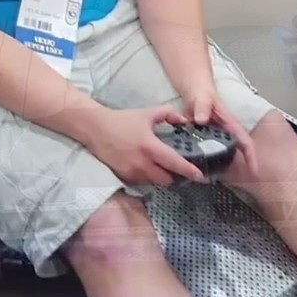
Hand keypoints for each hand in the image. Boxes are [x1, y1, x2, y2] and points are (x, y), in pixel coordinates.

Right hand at [83, 106, 205, 186]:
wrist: (96, 128)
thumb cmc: (123, 120)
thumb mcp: (148, 113)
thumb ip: (168, 114)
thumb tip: (184, 120)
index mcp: (151, 147)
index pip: (175, 164)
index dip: (189, 171)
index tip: (200, 176)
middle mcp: (142, 163)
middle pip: (166, 180)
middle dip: (174, 176)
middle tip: (177, 169)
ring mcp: (132, 172)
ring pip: (154, 183)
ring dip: (160, 178)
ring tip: (161, 167)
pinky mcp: (123, 177)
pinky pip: (141, 183)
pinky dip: (147, 178)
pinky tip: (146, 167)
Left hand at [182, 85, 257, 175]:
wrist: (194, 92)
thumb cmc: (203, 93)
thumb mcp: (203, 98)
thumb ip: (202, 107)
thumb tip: (202, 119)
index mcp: (230, 125)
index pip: (245, 142)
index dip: (251, 157)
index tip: (254, 171)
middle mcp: (226, 133)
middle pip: (236, 153)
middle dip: (237, 169)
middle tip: (230, 184)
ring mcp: (216, 137)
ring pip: (222, 155)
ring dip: (219, 168)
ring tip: (209, 180)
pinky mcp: (206, 139)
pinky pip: (208, 153)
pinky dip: (204, 162)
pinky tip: (196, 171)